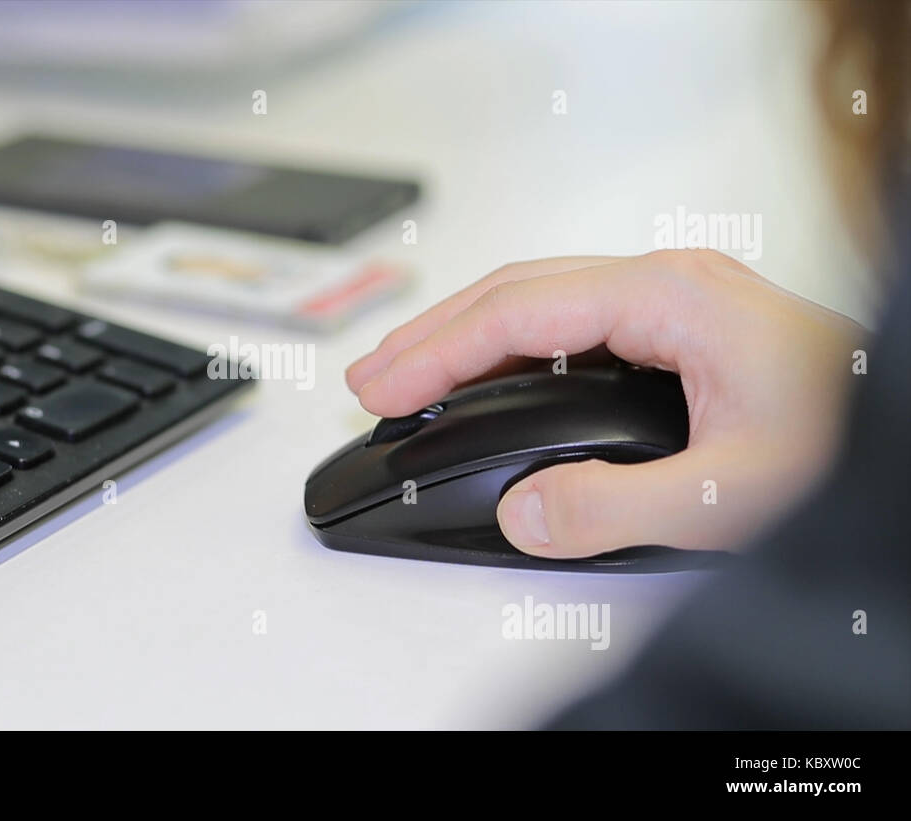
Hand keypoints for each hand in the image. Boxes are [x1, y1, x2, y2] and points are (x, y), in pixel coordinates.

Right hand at [345, 250, 865, 558]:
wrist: (907, 431)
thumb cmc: (850, 440)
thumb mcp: (730, 492)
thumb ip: (615, 506)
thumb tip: (521, 512)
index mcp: (672, 297)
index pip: (518, 313)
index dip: (436, 351)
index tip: (382, 390)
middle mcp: (666, 284)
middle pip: (513, 292)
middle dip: (432, 335)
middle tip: (369, 383)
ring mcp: (671, 300)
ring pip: (537, 303)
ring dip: (465, 339)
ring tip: (409, 380)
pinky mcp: (676, 326)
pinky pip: (569, 324)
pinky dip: (510, 352)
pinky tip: (487, 381)